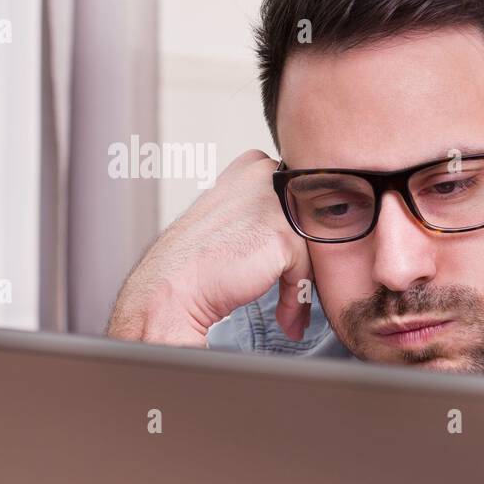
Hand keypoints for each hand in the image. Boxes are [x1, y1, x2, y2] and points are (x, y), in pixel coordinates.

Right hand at [107, 149, 312, 344]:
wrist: (172, 288)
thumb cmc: (197, 259)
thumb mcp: (234, 216)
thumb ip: (268, 213)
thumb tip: (306, 230)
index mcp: (253, 166)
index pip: (303, 199)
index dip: (301, 235)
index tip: (290, 263)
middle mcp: (265, 175)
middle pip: (312, 221)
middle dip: (305, 260)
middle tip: (294, 287)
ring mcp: (274, 204)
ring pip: (311, 247)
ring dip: (301, 283)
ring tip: (289, 308)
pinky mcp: (282, 236)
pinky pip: (305, 273)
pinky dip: (296, 298)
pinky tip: (285, 316)